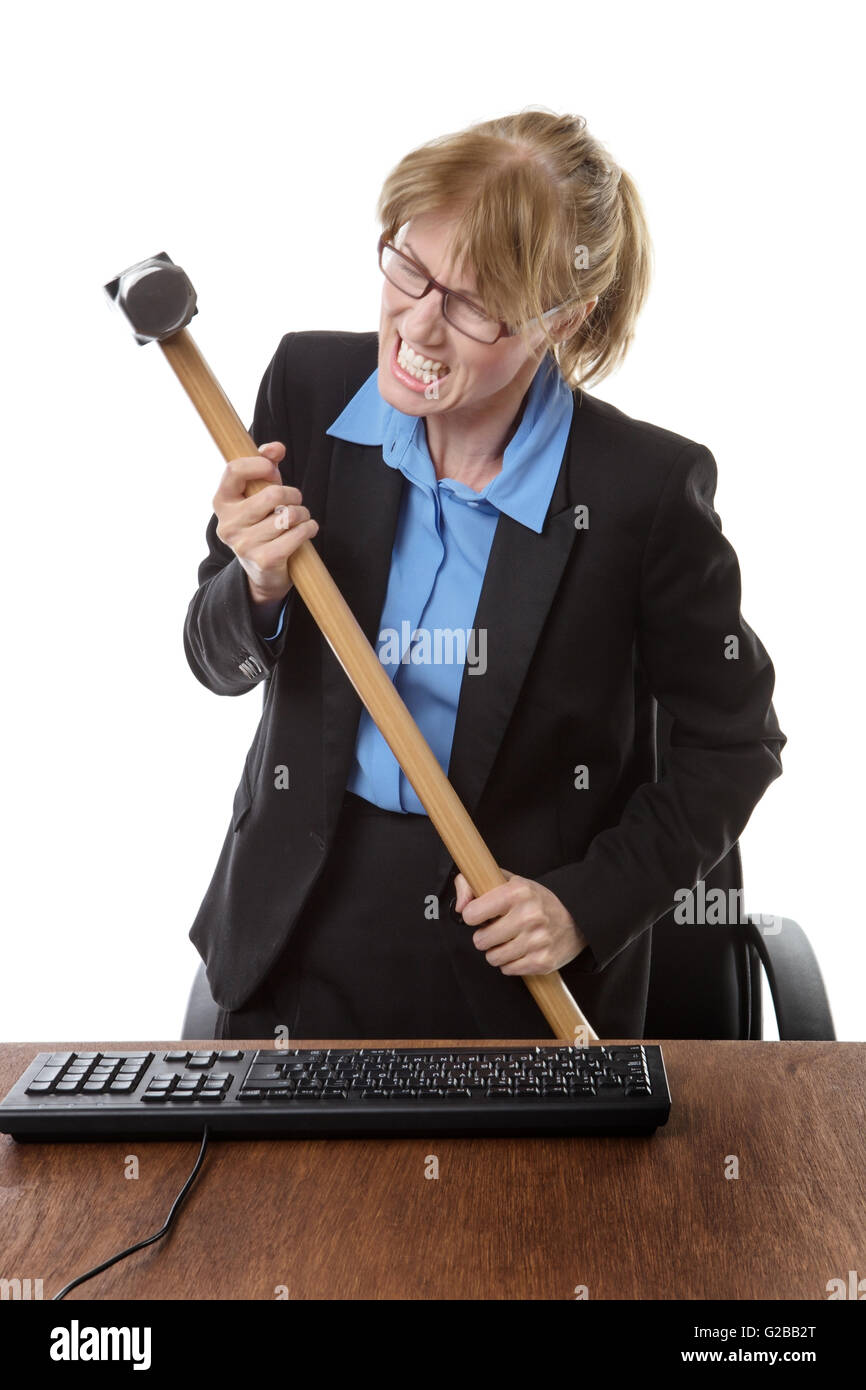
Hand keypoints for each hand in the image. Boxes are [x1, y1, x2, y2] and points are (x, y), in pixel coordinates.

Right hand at [212, 441, 318, 603]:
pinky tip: (307, 529)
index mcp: (221, 501)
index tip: (274, 471)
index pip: (234, 470)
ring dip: (303, 514)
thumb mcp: (259, 492)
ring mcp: (243, 544)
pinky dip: (308, 529)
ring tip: (301, 518)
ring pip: (287, 516)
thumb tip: (276, 448)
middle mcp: (227, 524)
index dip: (260, 465)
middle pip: (270, 495)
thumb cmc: (262, 522)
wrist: (263, 571)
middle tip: (295, 501)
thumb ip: (265, 465)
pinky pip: (295, 536)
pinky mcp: (263, 560)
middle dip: (292, 495)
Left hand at [453, 868, 588, 975]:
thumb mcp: (507, 882)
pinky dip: (510, 963)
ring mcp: (538, 941)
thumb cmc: (535, 900)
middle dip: (485, 936)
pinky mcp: (542, 961)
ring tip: (509, 940)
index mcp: (518, 892)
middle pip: (480, 940)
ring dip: (497, 951)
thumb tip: (459, 907)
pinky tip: (520, 950)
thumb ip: (473, 884)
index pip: (471, 914)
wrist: (577, 918)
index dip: (473, 915)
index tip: (482, 914)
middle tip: (497, 929)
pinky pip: (508, 970)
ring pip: (493, 958)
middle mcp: (529, 916)